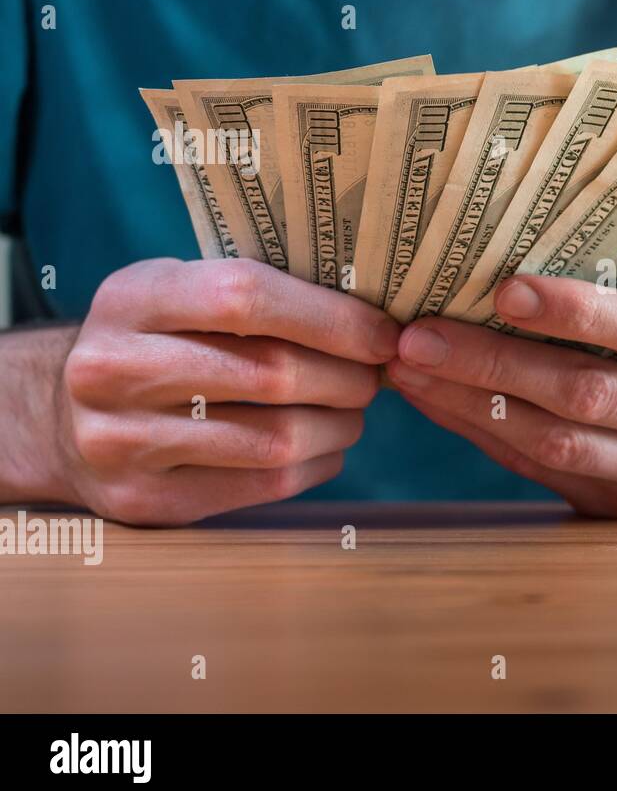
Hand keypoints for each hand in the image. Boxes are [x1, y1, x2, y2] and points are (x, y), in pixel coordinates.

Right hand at [59, 258, 399, 524]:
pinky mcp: (145, 499)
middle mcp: (116, 368)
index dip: (334, 318)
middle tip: (376, 374)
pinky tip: (324, 446)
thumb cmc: (156, 340)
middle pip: (272, 374)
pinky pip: (264, 485)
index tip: (385, 332)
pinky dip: (316, 464)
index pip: (248, 297)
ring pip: (276, 439)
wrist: (57, 415)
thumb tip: (378, 314)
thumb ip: (259, 292)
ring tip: (353, 410)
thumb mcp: (181, 291)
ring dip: (340, 424)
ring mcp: (123, 441)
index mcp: (133, 298)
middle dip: (348, 376)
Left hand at [387, 275, 616, 518]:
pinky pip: (539, 469)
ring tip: (410, 369)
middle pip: (588, 394)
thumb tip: (490, 269)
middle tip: (419, 335)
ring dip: (471, 404)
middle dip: (494, 362)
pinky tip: (436, 401)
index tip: (503, 290)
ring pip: (556, 442)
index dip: (577, 311)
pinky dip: (480, 432)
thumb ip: (607, 296)